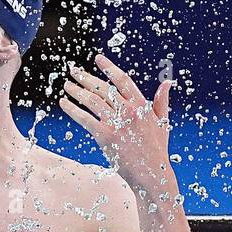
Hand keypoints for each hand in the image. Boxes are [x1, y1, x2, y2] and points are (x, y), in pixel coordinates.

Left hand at [60, 54, 175, 196]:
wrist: (152, 173)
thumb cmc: (156, 149)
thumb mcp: (162, 122)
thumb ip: (161, 102)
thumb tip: (167, 84)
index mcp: (142, 105)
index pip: (122, 79)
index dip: (108, 67)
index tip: (97, 58)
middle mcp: (129, 111)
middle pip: (102, 87)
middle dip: (85, 77)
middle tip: (72, 70)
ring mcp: (117, 123)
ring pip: (91, 101)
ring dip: (76, 91)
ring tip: (66, 86)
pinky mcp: (106, 136)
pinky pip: (84, 118)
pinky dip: (72, 109)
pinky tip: (64, 103)